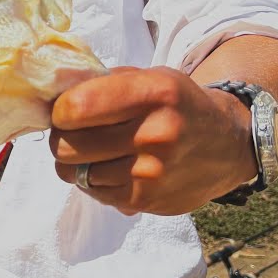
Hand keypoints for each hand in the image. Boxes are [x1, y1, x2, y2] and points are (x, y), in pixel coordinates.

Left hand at [49, 66, 255, 215]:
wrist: (227, 143)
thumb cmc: (176, 103)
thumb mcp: (148, 77)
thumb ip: (101, 81)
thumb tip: (50, 92)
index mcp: (153, 93)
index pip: (75, 107)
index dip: (59, 109)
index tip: (65, 108)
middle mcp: (154, 135)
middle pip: (66, 145)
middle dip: (60, 136)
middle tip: (70, 131)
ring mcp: (151, 173)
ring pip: (73, 172)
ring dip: (73, 161)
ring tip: (91, 149)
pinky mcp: (147, 201)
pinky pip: (93, 192)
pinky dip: (91, 180)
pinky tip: (107, 166)